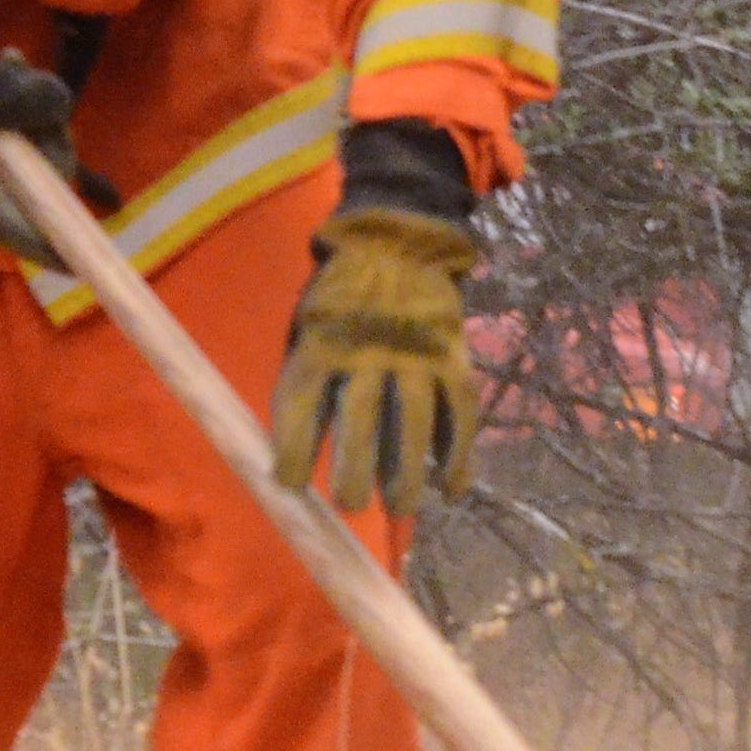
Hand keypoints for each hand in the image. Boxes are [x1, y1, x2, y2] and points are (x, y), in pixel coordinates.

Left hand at [271, 206, 478, 520]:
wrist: (397, 244)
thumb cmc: (338, 299)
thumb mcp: (305, 330)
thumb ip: (304, 383)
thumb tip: (297, 453)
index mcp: (322, 341)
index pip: (304, 402)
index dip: (296, 446)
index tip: (290, 485)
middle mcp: (369, 349)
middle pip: (363, 418)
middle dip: (356, 468)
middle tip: (351, 506)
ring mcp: (417, 353)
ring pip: (415, 420)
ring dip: (410, 470)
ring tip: (402, 506)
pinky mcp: (454, 357)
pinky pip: (459, 411)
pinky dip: (459, 452)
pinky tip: (452, 485)